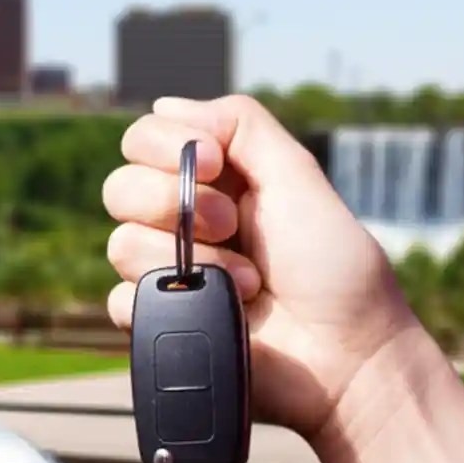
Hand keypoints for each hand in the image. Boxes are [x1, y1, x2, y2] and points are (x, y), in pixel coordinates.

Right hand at [104, 95, 426, 441]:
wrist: (345, 357)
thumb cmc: (335, 270)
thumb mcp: (298, 177)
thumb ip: (241, 125)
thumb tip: (164, 105)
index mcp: (214, 180)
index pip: (143, 140)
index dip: (167, 147)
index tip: (215, 163)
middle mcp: (182, 222)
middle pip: (118, 187)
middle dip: (176, 203)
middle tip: (233, 225)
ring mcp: (168, 273)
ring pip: (120, 244)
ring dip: (192, 259)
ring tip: (248, 281)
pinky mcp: (161, 322)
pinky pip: (120, 301)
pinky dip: (168, 302)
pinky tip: (220, 310)